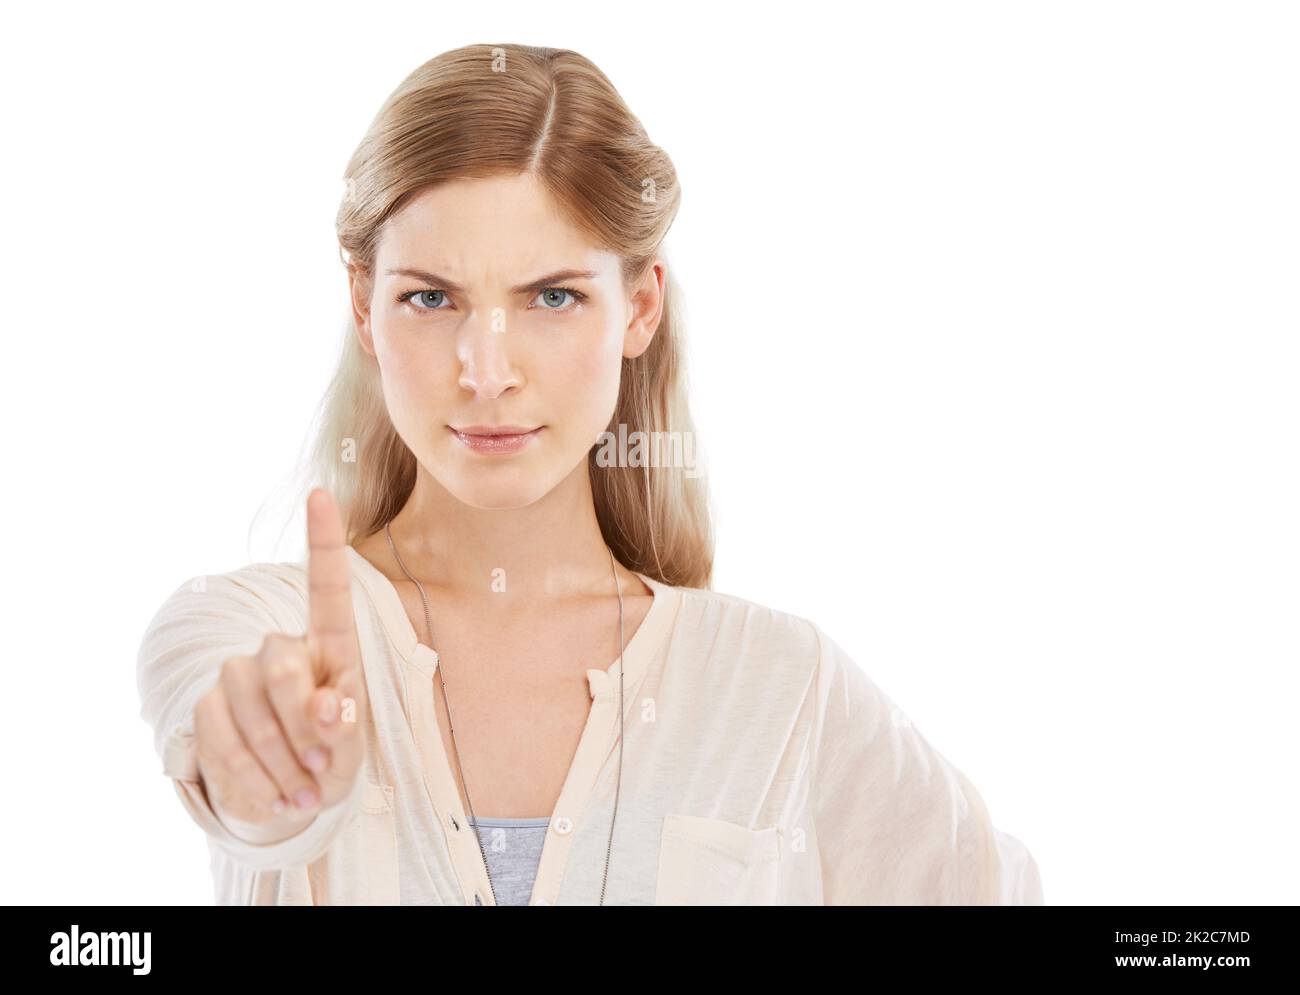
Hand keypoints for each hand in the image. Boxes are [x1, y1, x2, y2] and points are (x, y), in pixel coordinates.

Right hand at [194, 488, 368, 825]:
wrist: (290, 794)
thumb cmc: (333, 755)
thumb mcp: (351, 743)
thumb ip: (344, 723)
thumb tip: (329, 708)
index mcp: (331, 645)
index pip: (327, 588)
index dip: (322, 542)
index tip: (320, 493)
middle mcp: (281, 648)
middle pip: (281, 665)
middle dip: (304, 726)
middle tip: (325, 770)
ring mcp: (238, 674)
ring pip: (247, 707)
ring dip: (280, 763)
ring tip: (305, 793)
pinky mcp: (207, 708)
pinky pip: (220, 739)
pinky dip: (252, 780)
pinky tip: (277, 799)